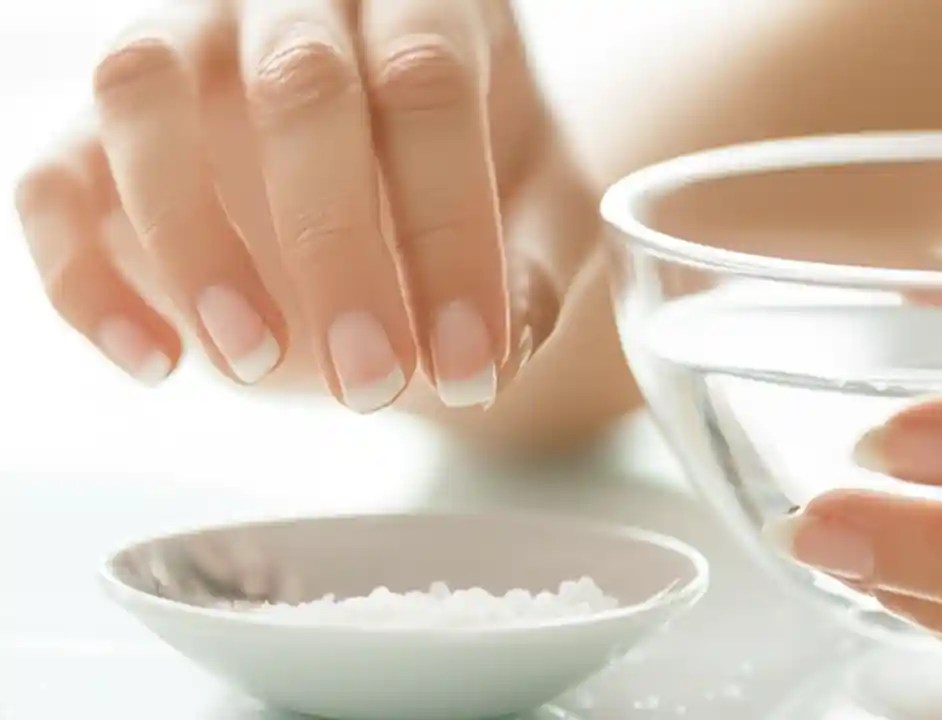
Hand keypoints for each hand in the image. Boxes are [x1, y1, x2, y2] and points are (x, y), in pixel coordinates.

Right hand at [15, 0, 595, 411]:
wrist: (400, 170)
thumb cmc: (487, 180)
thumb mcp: (542, 218)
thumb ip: (534, 273)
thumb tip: (495, 355)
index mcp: (423, 2)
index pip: (426, 84)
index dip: (448, 231)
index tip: (469, 367)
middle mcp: (295, 0)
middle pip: (298, 85)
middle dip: (337, 251)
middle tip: (372, 384)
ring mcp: (184, 44)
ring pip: (142, 92)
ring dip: (193, 240)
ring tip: (255, 363)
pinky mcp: (97, 125)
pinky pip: (50, 180)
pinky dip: (83, 278)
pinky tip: (159, 361)